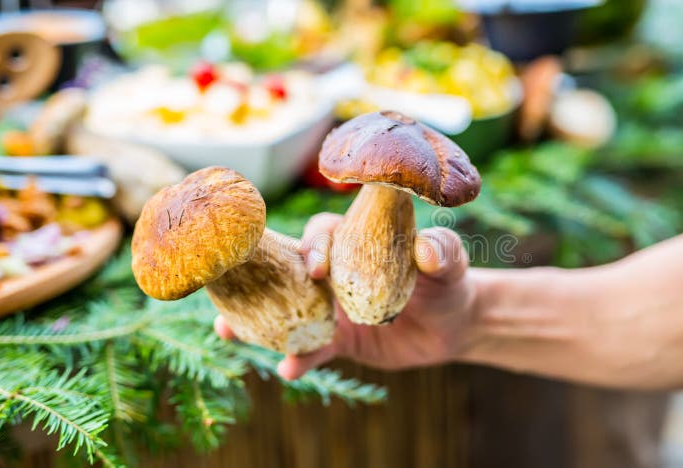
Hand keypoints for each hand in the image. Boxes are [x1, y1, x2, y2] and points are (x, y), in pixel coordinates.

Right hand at [214, 213, 477, 379]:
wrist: (453, 325)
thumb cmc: (449, 281)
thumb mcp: (451, 263)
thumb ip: (442, 251)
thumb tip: (425, 249)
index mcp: (355, 243)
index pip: (324, 236)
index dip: (313, 246)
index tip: (315, 267)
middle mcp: (335, 272)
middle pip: (288, 270)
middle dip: (258, 278)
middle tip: (229, 290)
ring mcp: (333, 308)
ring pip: (289, 312)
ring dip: (258, 321)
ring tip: (229, 332)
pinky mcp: (339, 340)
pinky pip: (312, 349)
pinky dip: (298, 359)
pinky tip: (288, 369)